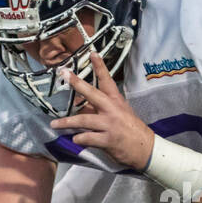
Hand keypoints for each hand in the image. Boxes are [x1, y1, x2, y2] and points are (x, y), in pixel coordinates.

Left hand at [50, 53, 153, 168]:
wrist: (146, 149)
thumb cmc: (132, 131)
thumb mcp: (121, 114)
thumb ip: (103, 108)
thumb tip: (83, 104)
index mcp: (116, 101)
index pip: (107, 81)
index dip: (100, 66)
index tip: (93, 53)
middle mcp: (112, 110)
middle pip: (92, 93)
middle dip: (77, 83)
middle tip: (65, 74)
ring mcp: (110, 125)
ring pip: (83, 120)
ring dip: (67, 122)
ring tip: (55, 124)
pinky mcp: (108, 140)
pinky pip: (88, 138)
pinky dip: (79, 139)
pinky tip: (75, 139)